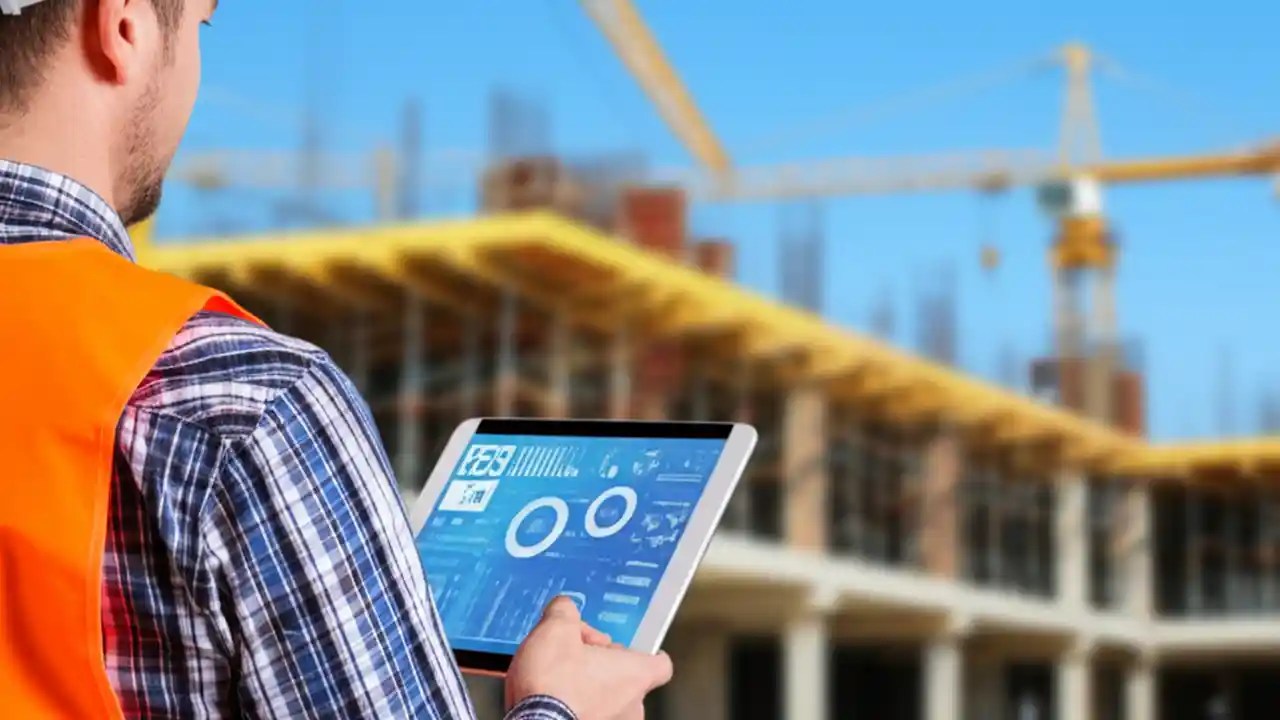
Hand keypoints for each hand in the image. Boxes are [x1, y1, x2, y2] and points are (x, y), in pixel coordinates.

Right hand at [506, 596, 673, 719]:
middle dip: (600, 666)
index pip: (660, 664)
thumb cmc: (554, 686)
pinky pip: (588, 717)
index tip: (629, 649)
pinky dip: (573, 709)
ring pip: (607, 702)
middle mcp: (631, 706)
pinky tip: (548, 699)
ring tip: (556, 679)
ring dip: (587, 690)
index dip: (643, 653)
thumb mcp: (555, 630)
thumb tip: (563, 610)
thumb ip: (565, 613)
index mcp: (634, 674)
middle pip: (626, 679)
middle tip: (574, 656)